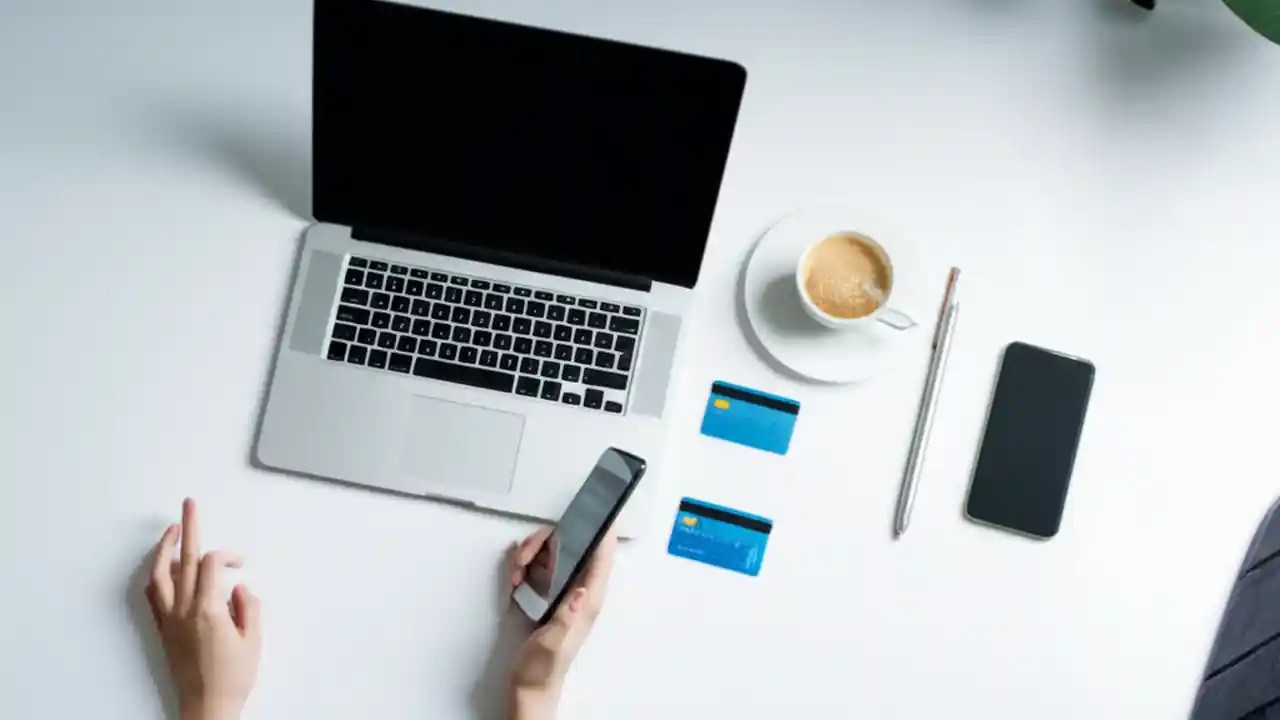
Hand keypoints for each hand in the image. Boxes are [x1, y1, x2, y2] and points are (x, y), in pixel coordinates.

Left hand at [144, 499, 261, 719]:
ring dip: (164, 548)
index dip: (227, 555)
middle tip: (189, 504)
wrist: (206, 706)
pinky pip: (152, 595)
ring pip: (159, 574)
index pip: (211, 565)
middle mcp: (183, 610)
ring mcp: (169, 619)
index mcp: (207, 610)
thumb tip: (238, 588)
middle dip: (188, 528)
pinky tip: (161, 567)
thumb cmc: (232, 678)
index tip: (240, 562)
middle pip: (183, 559)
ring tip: (171, 530)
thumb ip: (248, 606)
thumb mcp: (254, 640)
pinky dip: (156, 574)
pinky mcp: (163, 630)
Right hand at [506, 527, 617, 719]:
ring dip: (529, 554)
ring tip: (515, 573)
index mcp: (589, 598)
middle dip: (543, 542)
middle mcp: (578, 588)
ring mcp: (561, 588)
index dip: (604, 532)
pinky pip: (535, 564)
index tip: (600, 510)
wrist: (529, 683)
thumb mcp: (554, 643)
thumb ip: (567, 616)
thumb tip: (582, 590)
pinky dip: (522, 566)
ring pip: (550, 551)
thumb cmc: (544, 668)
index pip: (602, 557)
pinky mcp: (545, 591)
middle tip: (523, 557)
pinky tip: (514, 581)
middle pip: (569, 546)